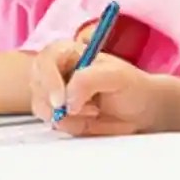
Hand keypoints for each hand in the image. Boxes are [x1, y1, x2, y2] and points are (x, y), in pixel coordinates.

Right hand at [29, 39, 159, 136]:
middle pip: (37, 85)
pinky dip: (72, 126)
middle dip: (56, 102)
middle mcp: (58, 72)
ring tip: (94, 111)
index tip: (61, 101)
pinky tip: (90, 120)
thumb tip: (67, 99)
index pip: (45, 61)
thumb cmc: (132, 86)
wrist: (142, 110)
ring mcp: (57, 95)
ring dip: (68, 116)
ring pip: (42, 107)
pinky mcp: (61, 115)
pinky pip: (54, 124)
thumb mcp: (117, 76)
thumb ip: (89, 80)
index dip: (48, 80)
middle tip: (86, 109)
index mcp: (69, 53)